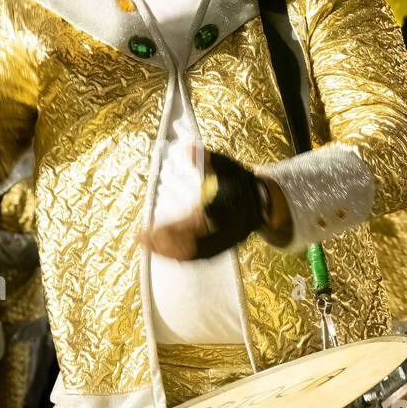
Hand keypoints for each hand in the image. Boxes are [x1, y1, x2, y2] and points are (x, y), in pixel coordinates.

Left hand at [140, 148, 287, 260]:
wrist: (264, 202)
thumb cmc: (242, 182)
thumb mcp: (228, 167)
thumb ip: (209, 159)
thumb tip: (188, 150)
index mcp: (227, 213)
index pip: (196, 224)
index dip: (173, 227)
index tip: (154, 225)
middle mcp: (226, 234)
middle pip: (191, 247)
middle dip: (165, 244)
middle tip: (142, 236)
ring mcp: (224, 244)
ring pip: (193, 256)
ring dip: (169, 252)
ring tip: (147, 244)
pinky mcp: (220, 249)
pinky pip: (197, 257)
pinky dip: (178, 255)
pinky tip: (161, 250)